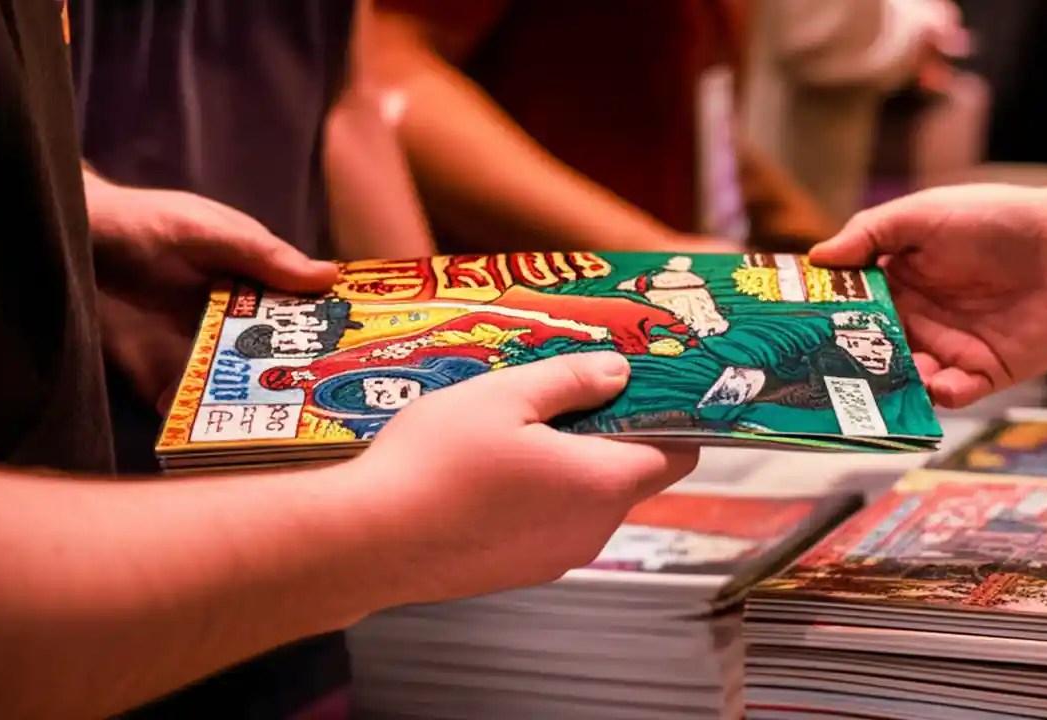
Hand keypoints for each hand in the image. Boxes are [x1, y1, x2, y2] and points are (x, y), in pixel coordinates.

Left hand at [86, 178, 338, 410]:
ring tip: (277, 429)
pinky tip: (211, 431)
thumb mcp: (207, 230)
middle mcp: (235, 326)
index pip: (303, 317)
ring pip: (238, 390)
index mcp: (257, 287)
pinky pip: (186, 407)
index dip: (331, 338)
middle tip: (324, 408)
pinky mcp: (158, 376)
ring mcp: (198, 354)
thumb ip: (263, 255)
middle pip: (278, 362)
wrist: (68, 238)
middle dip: (301, 385)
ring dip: (256, 409)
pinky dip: (198, 422)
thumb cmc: (145, 222)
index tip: (359, 360)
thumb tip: (330, 276)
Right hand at [350, 352, 698, 603]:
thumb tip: (617, 372)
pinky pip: (551, 522)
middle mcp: (592, 530)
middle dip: (610, 431)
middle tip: (564, 390)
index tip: (647, 384)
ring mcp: (556, 558)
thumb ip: (571, 380)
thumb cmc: (434, 464)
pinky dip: (539, 492)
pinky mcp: (520, 572)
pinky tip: (490, 468)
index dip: (671, 416)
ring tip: (516, 425)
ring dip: (569, 461)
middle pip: (631, 474)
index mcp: (603, 484)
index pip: (679, 454)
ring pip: (587, 498)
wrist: (367, 540)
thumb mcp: (505, 395)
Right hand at [809, 184, 1046, 407]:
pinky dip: (940, 395)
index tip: (797, 327)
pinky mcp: (983, 373)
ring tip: (881, 381)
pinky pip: (952, 394)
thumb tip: (817, 257)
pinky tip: (937, 384)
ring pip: (905, 378)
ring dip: (891, 384)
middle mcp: (916, 320)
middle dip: (849, 362)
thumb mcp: (922, 215)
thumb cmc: (996, 220)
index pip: (850, 308)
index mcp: (896, 282)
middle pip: (870, 350)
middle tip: (826, 370)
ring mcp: (948, 349)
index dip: (825, 319)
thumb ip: (869, 234)